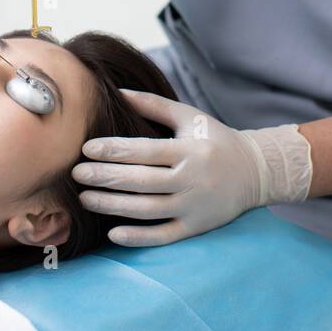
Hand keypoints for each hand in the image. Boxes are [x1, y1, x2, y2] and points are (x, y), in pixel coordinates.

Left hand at [71, 89, 312, 245]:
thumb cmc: (216, 139)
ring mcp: (194, 206)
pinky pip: (164, 236)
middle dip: (106, 177)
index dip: (114, 150)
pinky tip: (113, 232)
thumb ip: (154, 106)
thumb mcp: (190, 117)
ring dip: (113, 206)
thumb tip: (117, 93)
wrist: (256, 171)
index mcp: (190, 150)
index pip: (146, 151)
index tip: (86, 149)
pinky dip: (138, 237)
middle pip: (142, 181)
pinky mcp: (196, 227)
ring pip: (148, 210)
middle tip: (76, 173)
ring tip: (86, 198)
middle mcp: (192, 180)